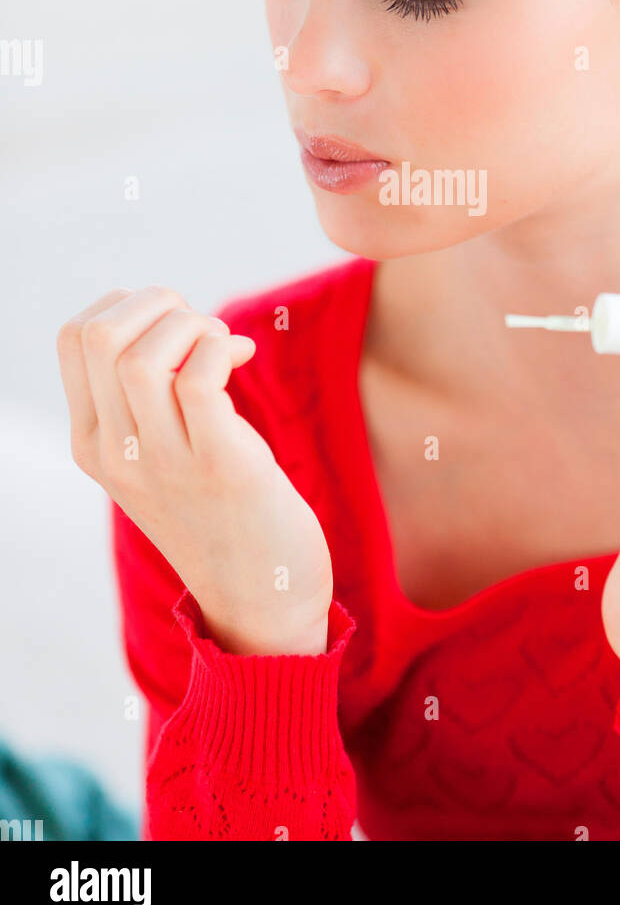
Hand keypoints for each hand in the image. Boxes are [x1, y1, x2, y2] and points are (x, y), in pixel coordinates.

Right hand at [57, 287, 333, 655]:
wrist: (261, 600)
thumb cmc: (223, 510)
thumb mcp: (164, 455)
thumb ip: (154, 398)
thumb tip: (183, 319)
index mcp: (94, 443)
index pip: (72, 338)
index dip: (126, 305)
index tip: (172, 326)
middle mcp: (116, 454)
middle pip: (98, 336)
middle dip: (157, 304)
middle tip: (201, 330)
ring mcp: (164, 463)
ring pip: (143, 355)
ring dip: (192, 324)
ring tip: (223, 345)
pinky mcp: (220, 467)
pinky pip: (199, 379)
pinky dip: (221, 348)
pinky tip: (245, 356)